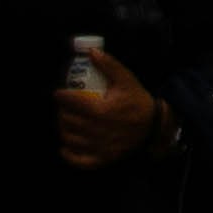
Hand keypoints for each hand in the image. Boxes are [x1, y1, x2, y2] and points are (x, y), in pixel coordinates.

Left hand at [56, 43, 164, 167]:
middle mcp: (96, 130)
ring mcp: (97, 147)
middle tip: (63, 106)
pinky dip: (68, 154)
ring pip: (69, 139)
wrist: (153, 125)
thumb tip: (91, 51)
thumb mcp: (126, 80)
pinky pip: (77, 160)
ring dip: (63, 129)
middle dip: (61, 112)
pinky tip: (66, 146)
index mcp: (100, 110)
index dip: (61, 96)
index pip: (72, 102)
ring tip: (65, 122)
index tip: (58, 93)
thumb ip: (109, 65)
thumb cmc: (137, 101)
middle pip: (67, 121)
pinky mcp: (100, 159)